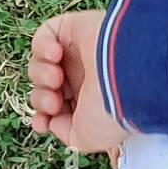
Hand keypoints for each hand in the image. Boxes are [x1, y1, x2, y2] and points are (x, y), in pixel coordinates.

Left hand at [28, 10, 126, 155]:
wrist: (126, 74)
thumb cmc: (112, 109)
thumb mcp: (86, 138)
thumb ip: (66, 134)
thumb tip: (52, 122)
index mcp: (90, 105)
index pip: (56, 111)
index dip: (44, 117)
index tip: (42, 123)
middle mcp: (84, 80)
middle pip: (44, 90)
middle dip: (42, 100)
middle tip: (54, 102)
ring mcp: (78, 55)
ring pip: (41, 66)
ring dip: (40, 75)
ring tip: (55, 77)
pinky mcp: (73, 30)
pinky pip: (44, 35)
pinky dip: (42, 46)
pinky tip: (55, 55)